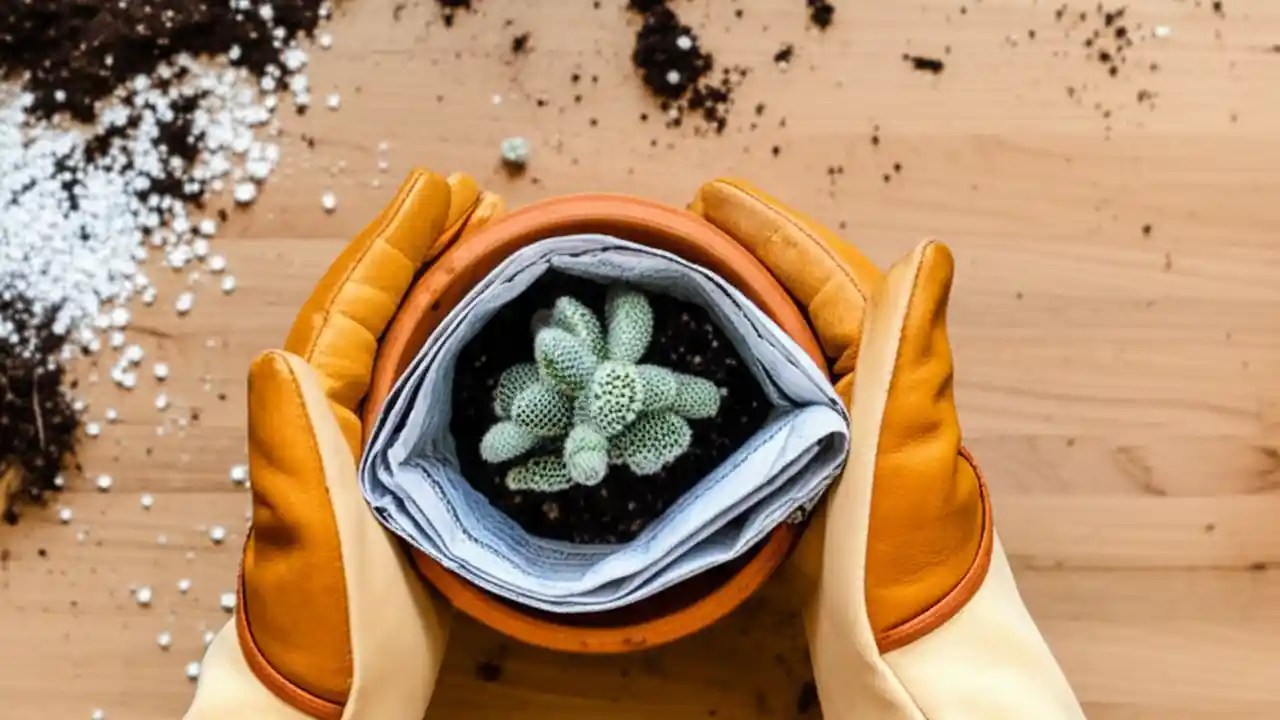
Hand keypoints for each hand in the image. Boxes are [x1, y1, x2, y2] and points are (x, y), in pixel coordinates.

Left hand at [185, 170, 502, 719]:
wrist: (340, 695)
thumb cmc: (321, 619)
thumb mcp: (305, 528)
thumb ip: (290, 441)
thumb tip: (282, 352)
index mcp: (314, 413)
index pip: (356, 304)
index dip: (397, 240)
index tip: (444, 188)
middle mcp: (343, 415)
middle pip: (385, 307)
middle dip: (427, 245)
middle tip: (482, 199)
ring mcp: (378, 442)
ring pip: (413, 340)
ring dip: (448, 283)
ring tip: (494, 242)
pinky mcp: (414, 475)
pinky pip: (438, 386)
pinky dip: (465, 342)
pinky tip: (499, 330)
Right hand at [691, 179, 1082, 718]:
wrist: (898, 641)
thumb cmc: (902, 547)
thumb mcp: (905, 441)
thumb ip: (907, 347)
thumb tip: (929, 251)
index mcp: (887, 367)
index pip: (823, 274)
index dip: (769, 229)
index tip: (710, 197)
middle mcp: (862, 384)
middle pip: (800, 294)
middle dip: (747, 250)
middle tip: (682, 223)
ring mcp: (832, 420)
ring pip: (780, 335)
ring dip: (736, 293)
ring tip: (681, 266)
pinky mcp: (803, 459)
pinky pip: (763, 383)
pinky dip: (729, 353)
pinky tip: (694, 351)